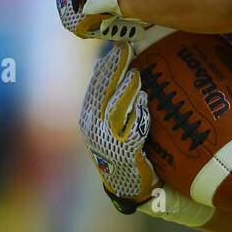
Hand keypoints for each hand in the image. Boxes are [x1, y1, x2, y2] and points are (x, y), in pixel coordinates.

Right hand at [78, 42, 156, 209]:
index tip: (118, 45)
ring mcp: (108, 142)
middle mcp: (94, 129)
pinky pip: (131, 129)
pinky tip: (142, 99)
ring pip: (115, 110)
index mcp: (89, 118)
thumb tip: (105, 65)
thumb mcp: (111, 122)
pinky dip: (136, 113)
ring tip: (135, 72)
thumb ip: (109, 97)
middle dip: (114, 70)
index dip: (107, 65)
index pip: (96, 86)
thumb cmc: (126, 149)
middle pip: (103, 94)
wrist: (133, 187)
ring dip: (125, 89)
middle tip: (126, 49)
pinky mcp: (126, 154)